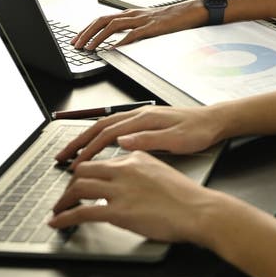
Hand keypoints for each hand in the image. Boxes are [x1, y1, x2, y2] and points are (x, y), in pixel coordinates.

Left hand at [48, 151, 214, 244]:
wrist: (197, 209)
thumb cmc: (186, 197)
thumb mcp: (162, 172)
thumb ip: (142, 172)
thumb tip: (131, 182)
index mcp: (136, 157)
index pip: (103, 160)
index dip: (86, 170)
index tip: (80, 179)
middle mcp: (124, 169)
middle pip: (85, 168)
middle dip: (70, 182)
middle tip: (64, 194)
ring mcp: (120, 189)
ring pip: (79, 186)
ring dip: (63, 199)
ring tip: (57, 210)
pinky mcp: (118, 211)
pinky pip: (82, 211)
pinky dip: (65, 217)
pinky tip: (58, 222)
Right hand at [54, 105, 224, 167]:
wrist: (214, 121)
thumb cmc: (198, 132)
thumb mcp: (175, 140)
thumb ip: (147, 140)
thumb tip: (121, 141)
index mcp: (144, 119)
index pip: (108, 133)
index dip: (89, 148)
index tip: (74, 162)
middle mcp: (140, 114)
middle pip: (101, 125)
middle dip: (78, 140)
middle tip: (61, 155)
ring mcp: (142, 116)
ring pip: (106, 124)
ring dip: (87, 137)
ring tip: (73, 150)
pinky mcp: (146, 120)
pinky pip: (116, 126)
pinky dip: (101, 134)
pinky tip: (98, 144)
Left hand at [71, 0, 206, 49]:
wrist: (190, 12)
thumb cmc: (169, 19)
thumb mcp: (146, 23)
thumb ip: (131, 29)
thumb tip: (114, 41)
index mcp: (129, 14)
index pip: (102, 19)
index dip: (86, 29)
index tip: (76, 40)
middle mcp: (132, 15)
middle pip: (102, 21)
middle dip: (87, 33)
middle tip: (76, 46)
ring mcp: (142, 19)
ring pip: (114, 26)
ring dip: (99, 37)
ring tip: (90, 48)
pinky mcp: (153, 27)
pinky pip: (134, 33)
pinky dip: (122, 41)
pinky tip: (114, 48)